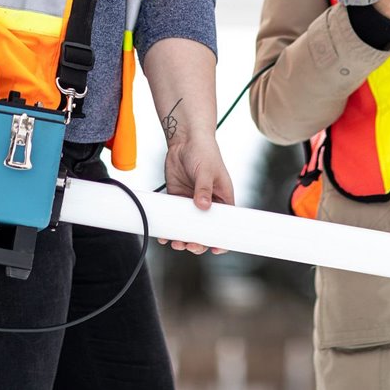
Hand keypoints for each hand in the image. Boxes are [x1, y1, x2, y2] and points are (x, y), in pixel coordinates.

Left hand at [160, 136, 234, 254]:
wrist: (184, 140)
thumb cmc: (204, 152)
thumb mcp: (207, 170)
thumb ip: (204, 189)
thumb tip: (203, 206)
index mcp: (222, 199)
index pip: (225, 224)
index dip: (222, 238)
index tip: (216, 248)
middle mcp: (208, 204)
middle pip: (205, 230)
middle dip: (198, 241)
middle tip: (190, 245)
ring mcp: (191, 203)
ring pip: (188, 227)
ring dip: (183, 238)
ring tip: (176, 243)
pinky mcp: (177, 199)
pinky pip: (174, 218)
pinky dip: (170, 228)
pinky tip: (165, 235)